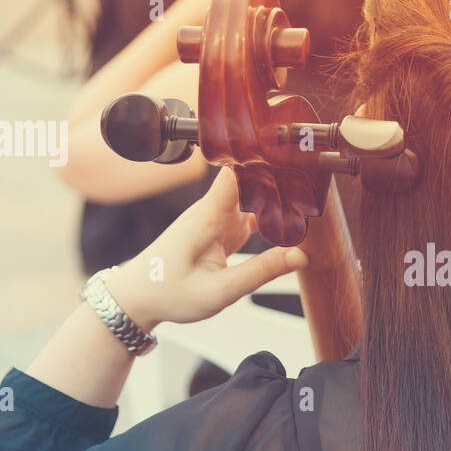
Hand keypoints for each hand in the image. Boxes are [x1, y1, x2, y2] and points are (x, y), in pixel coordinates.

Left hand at [106, 167, 307, 328]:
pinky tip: (287, 220)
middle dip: (279, 177)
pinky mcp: (218, 229)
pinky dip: (267, 215)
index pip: (236, 172)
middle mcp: (211, 211)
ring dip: (276, 197)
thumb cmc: (168, 293)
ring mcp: (215, 219)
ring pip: (252, 197)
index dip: (262, 158)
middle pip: (250, 181)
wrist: (137, 298)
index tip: (290, 152)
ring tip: (308, 198)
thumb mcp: (220, 291)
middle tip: (314, 180)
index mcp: (207, 217)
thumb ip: (261, 272)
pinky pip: (248, 214)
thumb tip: (300, 256)